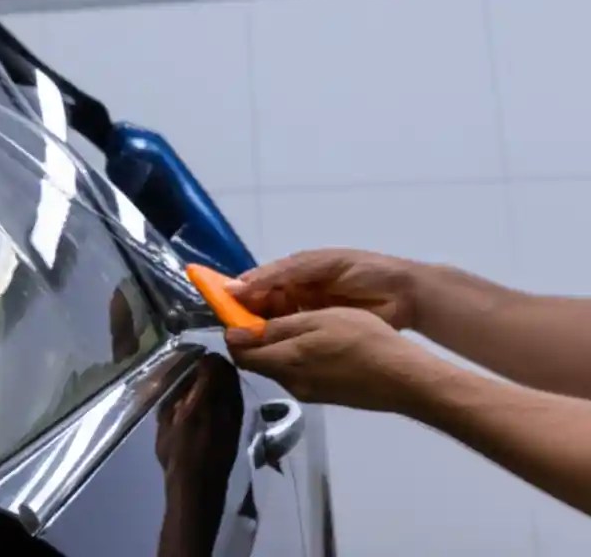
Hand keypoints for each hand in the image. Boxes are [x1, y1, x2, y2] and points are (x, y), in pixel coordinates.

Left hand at [225, 307, 435, 411]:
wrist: (405, 379)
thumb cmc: (362, 340)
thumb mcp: (317, 322)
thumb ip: (275, 329)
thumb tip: (234, 336)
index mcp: (284, 363)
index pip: (240, 354)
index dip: (236, 333)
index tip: (243, 312)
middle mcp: (290, 383)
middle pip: (258, 362)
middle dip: (256, 340)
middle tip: (271, 314)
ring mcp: (308, 393)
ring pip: (278, 368)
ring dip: (278, 348)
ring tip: (297, 324)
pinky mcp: (325, 396)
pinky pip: (298, 375)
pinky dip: (296, 357)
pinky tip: (316, 343)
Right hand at [228, 248, 422, 330]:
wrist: (406, 294)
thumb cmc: (363, 270)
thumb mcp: (318, 265)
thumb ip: (278, 274)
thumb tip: (234, 287)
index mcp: (293, 273)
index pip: (255, 285)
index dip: (236, 297)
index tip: (217, 310)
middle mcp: (295, 295)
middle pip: (260, 309)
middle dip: (244, 320)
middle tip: (229, 336)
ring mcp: (307, 317)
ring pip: (274, 327)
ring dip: (260, 336)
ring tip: (243, 349)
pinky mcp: (321, 336)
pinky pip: (294, 341)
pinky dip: (281, 348)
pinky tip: (268, 358)